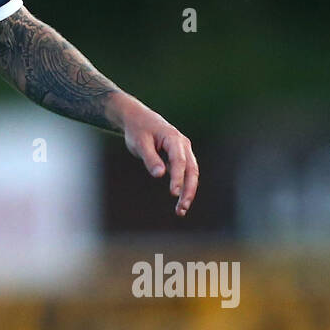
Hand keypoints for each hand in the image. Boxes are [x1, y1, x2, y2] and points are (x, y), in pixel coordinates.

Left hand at [118, 98, 198, 216]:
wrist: (138, 119)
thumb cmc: (138, 130)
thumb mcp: (139, 143)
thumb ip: (150, 158)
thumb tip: (159, 175)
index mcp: (173, 138)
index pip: (179, 160)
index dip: (177, 177)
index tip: (174, 193)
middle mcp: (183, 145)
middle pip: (191, 169)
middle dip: (188, 189)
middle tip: (182, 207)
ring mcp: (183, 151)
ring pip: (191, 173)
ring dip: (188, 191)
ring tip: (181, 211)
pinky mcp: (180, 157)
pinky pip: (185, 173)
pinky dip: (184, 186)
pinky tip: (179, 201)